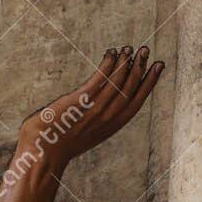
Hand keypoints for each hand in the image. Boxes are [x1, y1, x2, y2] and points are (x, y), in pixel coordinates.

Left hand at [18, 47, 163, 170]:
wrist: (43, 152)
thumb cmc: (60, 143)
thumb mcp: (87, 134)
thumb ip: (97, 120)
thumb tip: (98, 106)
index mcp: (113, 125)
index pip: (138, 100)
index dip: (150, 82)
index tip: (158, 66)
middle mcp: (108, 117)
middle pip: (130, 88)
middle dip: (140, 67)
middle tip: (145, 50)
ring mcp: (95, 109)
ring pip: (117, 81)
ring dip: (125, 62)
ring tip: (130, 48)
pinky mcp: (80, 100)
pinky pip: (99, 79)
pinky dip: (108, 64)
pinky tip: (112, 53)